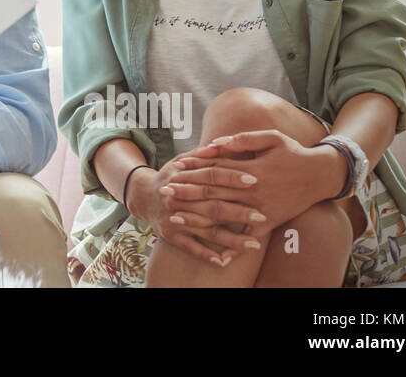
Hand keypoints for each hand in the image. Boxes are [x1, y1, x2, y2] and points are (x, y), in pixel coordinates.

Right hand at [125, 153, 258, 266]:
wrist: (143, 196)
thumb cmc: (170, 177)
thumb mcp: (181, 160)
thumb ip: (201, 155)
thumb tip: (221, 145)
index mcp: (182, 176)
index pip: (210, 176)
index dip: (231, 177)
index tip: (254, 180)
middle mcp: (178, 198)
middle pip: (211, 205)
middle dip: (238, 211)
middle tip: (262, 216)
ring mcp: (175, 218)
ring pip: (206, 230)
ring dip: (230, 238)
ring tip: (254, 243)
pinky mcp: (172, 236)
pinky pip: (191, 247)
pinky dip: (206, 254)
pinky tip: (224, 261)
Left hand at [163, 130, 337, 232]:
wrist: (322, 175)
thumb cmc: (294, 153)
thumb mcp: (271, 138)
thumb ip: (242, 140)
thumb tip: (215, 143)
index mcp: (252, 169)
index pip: (216, 168)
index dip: (194, 169)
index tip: (174, 170)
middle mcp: (254, 191)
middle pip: (215, 192)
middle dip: (188, 192)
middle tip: (165, 193)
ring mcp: (262, 208)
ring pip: (226, 214)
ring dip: (200, 217)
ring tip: (176, 217)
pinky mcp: (271, 221)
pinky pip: (250, 237)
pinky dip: (236, 247)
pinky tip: (219, 258)